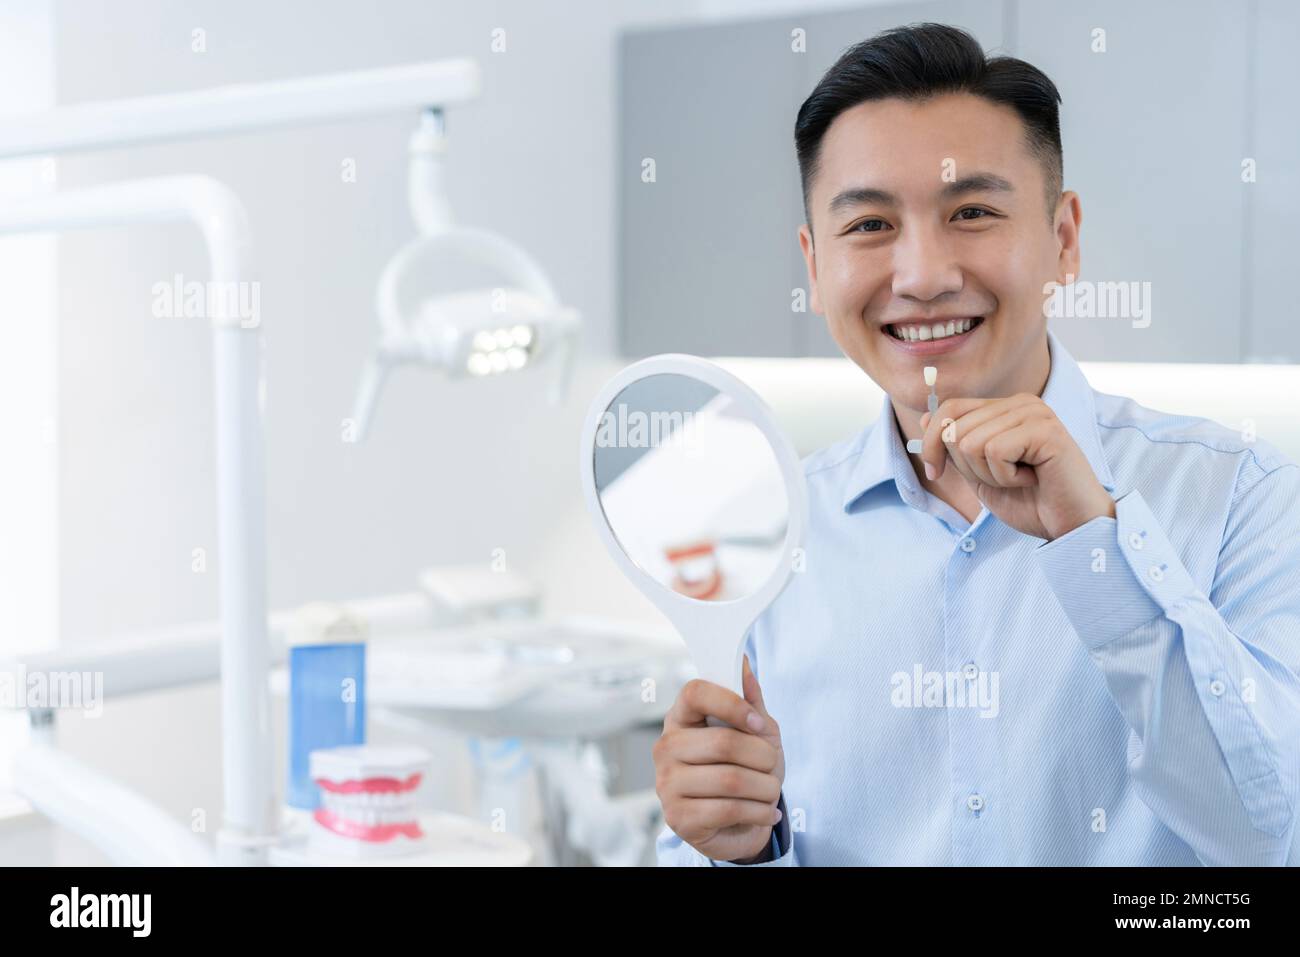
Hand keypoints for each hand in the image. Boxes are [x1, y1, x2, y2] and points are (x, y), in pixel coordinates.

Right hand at [653, 655, 784, 862]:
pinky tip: (765, 812)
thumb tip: (742, 662)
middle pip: (722, 742)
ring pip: (730, 779)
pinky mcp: (678, 818)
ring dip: (766, 787)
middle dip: (762, 756)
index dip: (731, 703)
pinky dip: (759, 812)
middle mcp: (666, 748)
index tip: (758, 722)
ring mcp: (667, 784)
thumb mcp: (756, 733)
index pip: (694, 693)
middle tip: (773, 764)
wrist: (740, 826)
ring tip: (771, 790)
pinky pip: (729, 809)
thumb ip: (750, 700)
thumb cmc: (746, 770)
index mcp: (680, 718)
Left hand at [919, 393, 1114, 540]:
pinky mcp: (1046, 430)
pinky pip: (995, 451)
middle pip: (954, 428)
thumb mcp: (979, 474)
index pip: (949, 409)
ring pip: (970, 442)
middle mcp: (1020, 403)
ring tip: (1019, 479)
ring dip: (988, 475)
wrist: (1070, 527)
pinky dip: (1005, 476)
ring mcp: (1035, 413)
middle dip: (967, 467)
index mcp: (1005, 408)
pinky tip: (1031, 479)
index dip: (931, 443)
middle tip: (1002, 480)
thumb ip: (955, 447)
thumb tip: (928, 417)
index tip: (935, 473)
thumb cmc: (1030, 502)